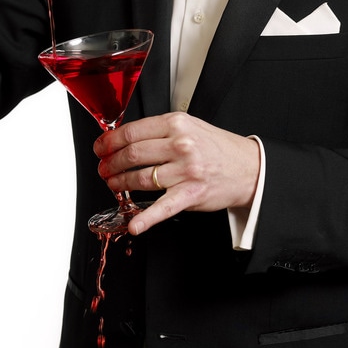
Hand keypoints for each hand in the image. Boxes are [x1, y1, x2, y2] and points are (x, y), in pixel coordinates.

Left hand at [93, 112, 260, 235]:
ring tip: (112, 184)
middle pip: (133, 154)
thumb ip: (160, 130)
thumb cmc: (216, 147)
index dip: (110, 141)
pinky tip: (134, 224)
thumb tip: (126, 137)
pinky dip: (146, 218)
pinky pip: (163, 207)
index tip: (100, 147)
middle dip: (111, 163)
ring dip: (119, 183)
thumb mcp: (189, 126)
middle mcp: (181, 144)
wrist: (247, 167)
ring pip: (141, 179)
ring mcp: (186, 170)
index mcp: (177, 123)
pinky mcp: (191, 194)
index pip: (133, 132)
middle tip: (103, 168)